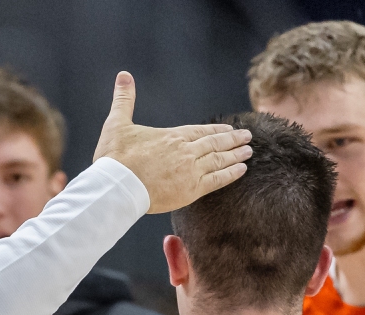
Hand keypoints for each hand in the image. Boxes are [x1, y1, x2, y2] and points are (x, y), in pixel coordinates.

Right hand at [92, 72, 252, 213]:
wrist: (117, 185)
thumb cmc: (115, 157)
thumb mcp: (117, 123)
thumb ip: (124, 99)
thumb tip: (123, 74)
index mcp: (172, 136)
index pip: (200, 131)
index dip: (216, 129)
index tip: (229, 129)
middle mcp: (186, 151)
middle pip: (215, 143)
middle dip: (233, 139)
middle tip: (248, 137)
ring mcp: (190, 170)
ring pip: (219, 160)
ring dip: (236, 155)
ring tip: (249, 151)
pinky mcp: (191, 190)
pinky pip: (217, 180)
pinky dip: (230, 174)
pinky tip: (241, 170)